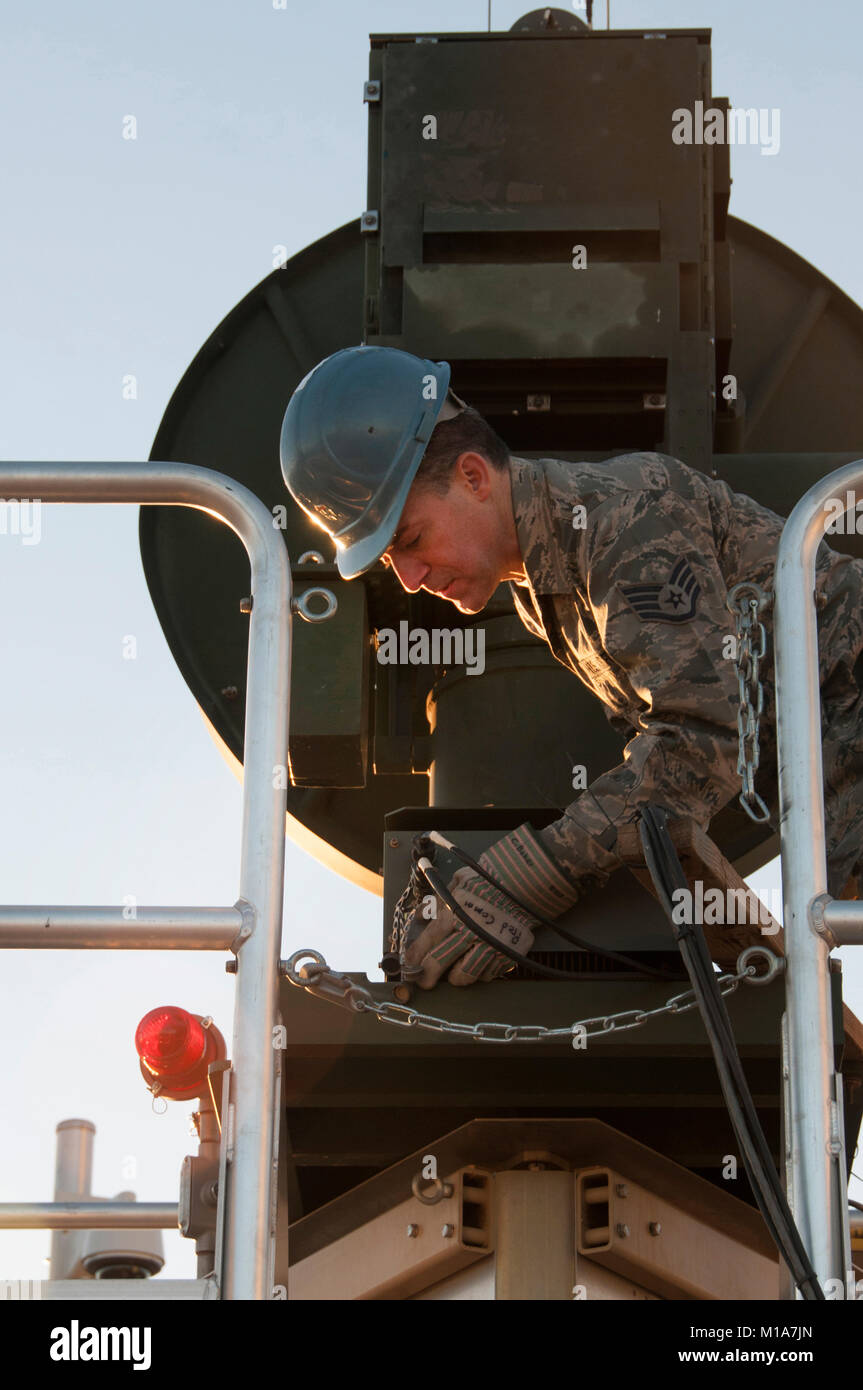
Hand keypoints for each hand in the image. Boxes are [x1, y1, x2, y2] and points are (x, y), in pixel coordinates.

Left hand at [402, 864, 536, 988]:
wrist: (523, 883)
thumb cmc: (488, 882)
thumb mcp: (457, 884)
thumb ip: (437, 902)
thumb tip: (420, 917)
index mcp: (455, 913)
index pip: (428, 940)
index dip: (415, 956)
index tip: (409, 965)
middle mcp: (470, 932)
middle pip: (441, 962)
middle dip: (428, 976)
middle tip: (424, 982)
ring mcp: (490, 945)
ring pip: (465, 975)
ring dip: (456, 977)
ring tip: (453, 975)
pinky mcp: (507, 954)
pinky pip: (488, 974)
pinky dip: (480, 973)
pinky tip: (478, 965)